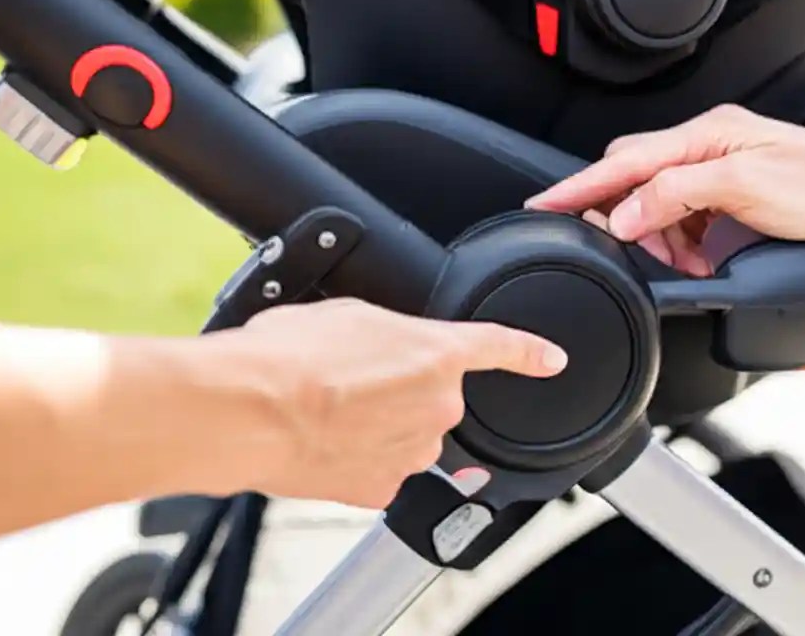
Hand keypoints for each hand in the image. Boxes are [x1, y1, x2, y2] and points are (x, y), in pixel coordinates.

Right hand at [197, 298, 567, 507]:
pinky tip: (325, 443)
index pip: (500, 347)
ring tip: (325, 412)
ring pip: (406, 436)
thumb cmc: (288, 357)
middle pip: (432, 397)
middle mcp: (438, 406)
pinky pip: (380, 470)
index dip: (529, 352)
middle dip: (398, 391)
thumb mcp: (346, 315)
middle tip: (346, 383)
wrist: (252, 411)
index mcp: (437, 353)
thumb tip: (379, 349)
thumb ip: (386, 335)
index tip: (552, 360)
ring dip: (376, 426)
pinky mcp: (383, 488)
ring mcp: (414, 452)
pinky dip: (357, 460)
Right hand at [527, 105, 804, 275]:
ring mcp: (726, 166)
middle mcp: (711, 144)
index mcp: (706, 136)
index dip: (578, 187)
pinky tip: (700, 261)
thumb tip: (625, 212)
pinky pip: (690, 214)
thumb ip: (676, 195)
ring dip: (661, 237)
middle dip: (623, 219)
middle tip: (621, 253)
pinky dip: (685, 241)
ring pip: (662, 201)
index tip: (544, 207)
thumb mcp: (746, 189)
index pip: (622, 161)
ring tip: (681, 266)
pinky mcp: (740, 190)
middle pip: (636, 178)